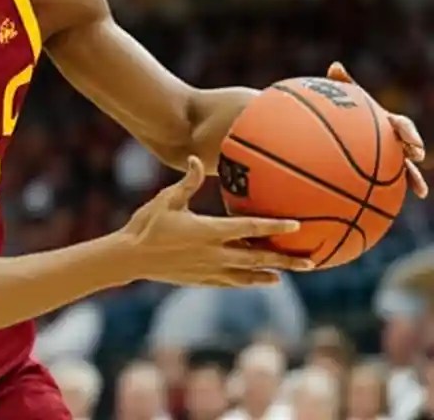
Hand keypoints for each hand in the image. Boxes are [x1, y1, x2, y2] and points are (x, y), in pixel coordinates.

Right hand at [119, 156, 313, 286]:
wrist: (129, 258)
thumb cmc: (146, 225)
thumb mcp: (166, 200)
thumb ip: (187, 182)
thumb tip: (196, 159)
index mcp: (208, 231)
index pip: (249, 229)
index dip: (274, 226)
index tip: (297, 225)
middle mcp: (214, 253)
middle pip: (258, 257)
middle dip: (286, 259)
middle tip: (311, 261)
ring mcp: (209, 269)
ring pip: (248, 274)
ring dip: (271, 272)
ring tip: (290, 273)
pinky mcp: (202, 279)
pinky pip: (233, 282)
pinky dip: (251, 281)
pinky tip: (263, 280)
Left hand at [327, 61, 426, 197]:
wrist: (333, 129)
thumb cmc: (337, 111)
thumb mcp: (338, 97)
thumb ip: (339, 84)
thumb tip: (335, 65)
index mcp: (383, 120)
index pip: (400, 124)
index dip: (408, 132)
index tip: (410, 140)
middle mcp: (389, 137)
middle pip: (407, 144)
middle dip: (415, 149)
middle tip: (418, 157)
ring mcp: (387, 153)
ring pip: (404, 166)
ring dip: (414, 177)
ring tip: (421, 191)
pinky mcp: (379, 168)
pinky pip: (387, 182)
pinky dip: (390, 193)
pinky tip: (386, 208)